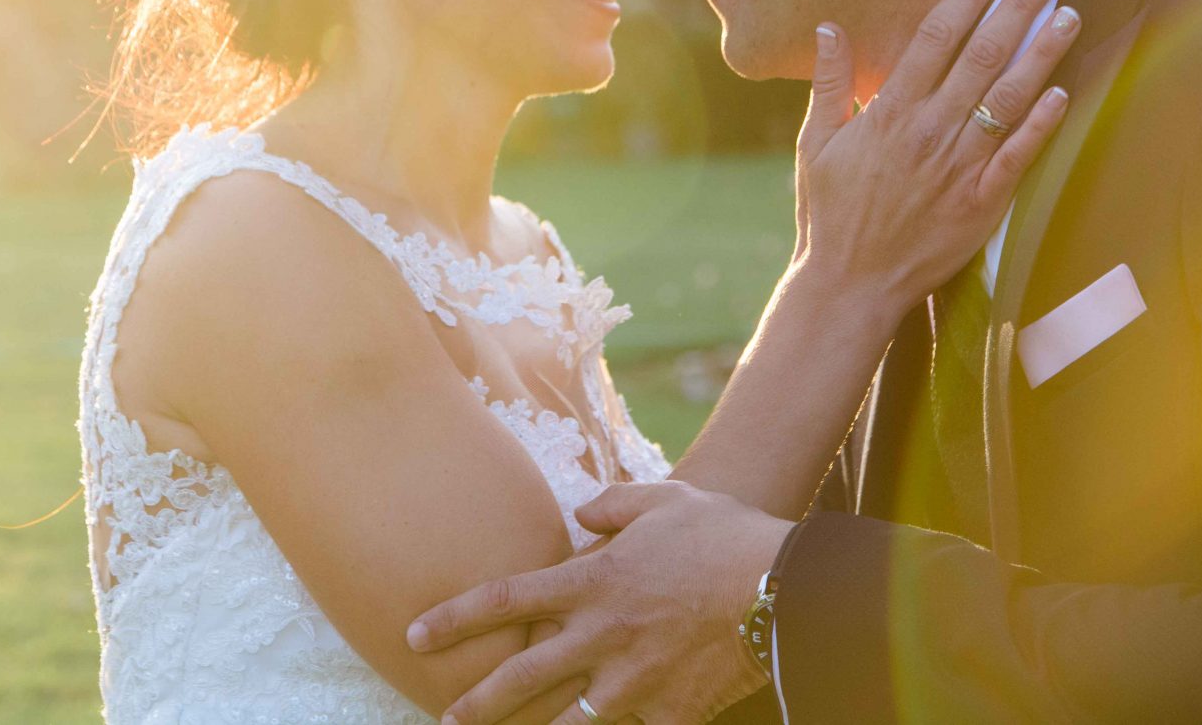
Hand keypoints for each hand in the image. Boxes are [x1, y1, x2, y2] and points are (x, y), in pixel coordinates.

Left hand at [407, 481, 787, 724]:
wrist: (786, 591)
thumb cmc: (725, 536)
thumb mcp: (665, 500)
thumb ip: (614, 504)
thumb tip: (582, 510)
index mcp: (593, 581)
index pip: (504, 600)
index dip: (453, 618)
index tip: (415, 633)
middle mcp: (601, 637)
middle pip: (520, 678)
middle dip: (474, 702)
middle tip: (444, 717)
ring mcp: (634, 683)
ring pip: (566, 722)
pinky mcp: (669, 714)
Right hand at [793, 0, 1075, 327]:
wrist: (851, 283)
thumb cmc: (829, 211)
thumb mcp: (816, 143)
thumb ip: (828, 83)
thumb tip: (829, 27)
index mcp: (889, 112)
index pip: (935, 38)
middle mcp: (929, 131)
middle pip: (982, 55)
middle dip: (1017, 8)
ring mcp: (959, 166)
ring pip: (1009, 98)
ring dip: (1043, 54)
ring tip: (1070, 14)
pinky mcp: (982, 202)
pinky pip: (1019, 155)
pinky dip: (1043, 123)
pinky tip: (1066, 91)